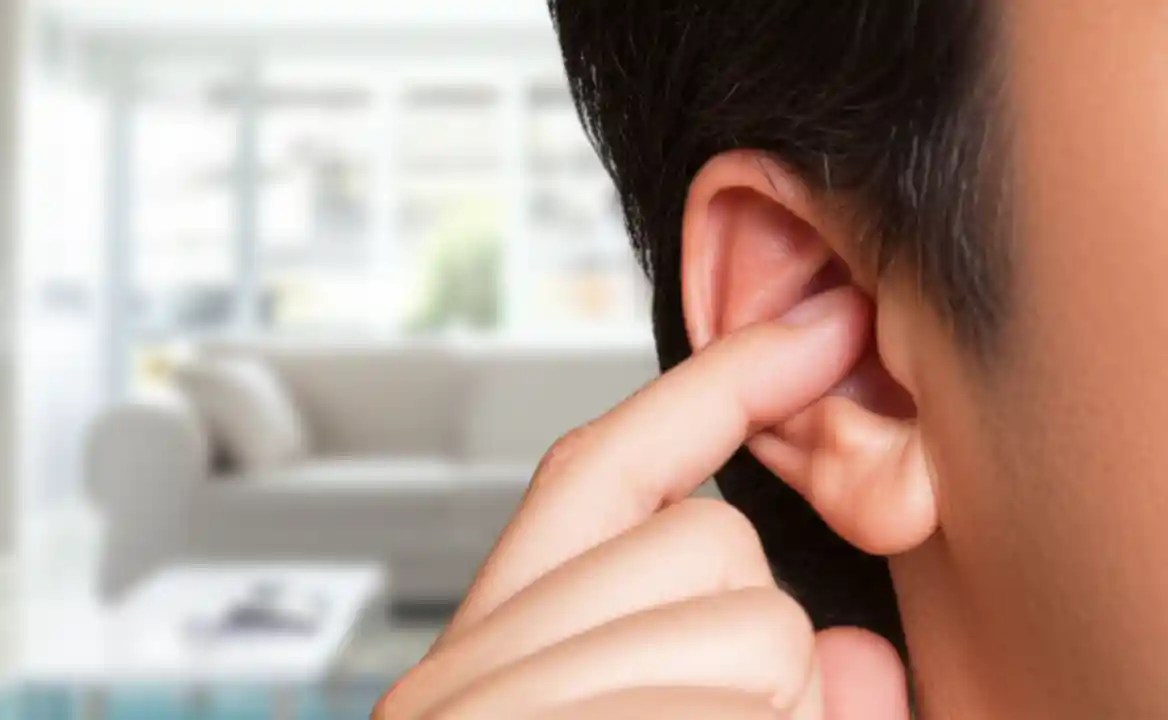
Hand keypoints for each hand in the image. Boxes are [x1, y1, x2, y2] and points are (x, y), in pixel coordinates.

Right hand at [375, 288, 908, 718]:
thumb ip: (780, 695)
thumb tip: (863, 654)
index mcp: (488, 658)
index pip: (597, 470)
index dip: (720, 388)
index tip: (817, 329)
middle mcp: (460, 682)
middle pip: (708, 541)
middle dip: (771, 643)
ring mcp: (493, 712)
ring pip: (759, 628)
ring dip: (783, 715)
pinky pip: (749, 702)